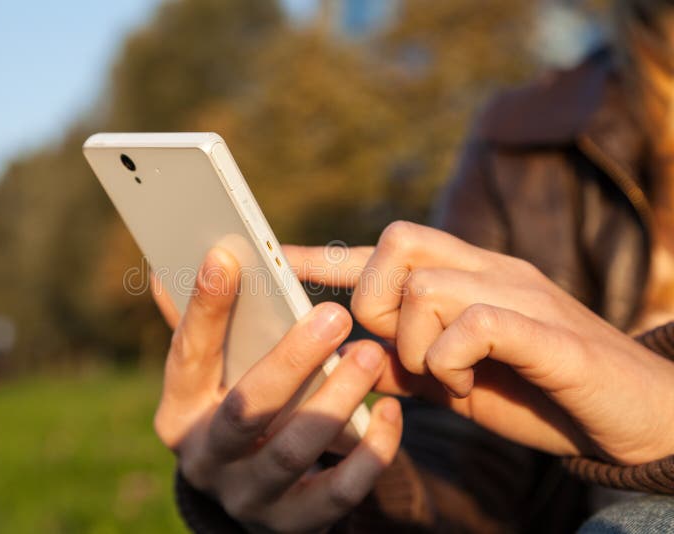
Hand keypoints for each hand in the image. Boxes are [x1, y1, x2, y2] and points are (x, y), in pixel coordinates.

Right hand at [151, 248, 402, 531]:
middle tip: (336, 315)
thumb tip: (166, 268)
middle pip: (243, 410)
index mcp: (179, 413)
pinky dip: (369, 453)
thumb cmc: (240, 410)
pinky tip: (391, 412)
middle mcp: (205, 459)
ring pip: (291, 451)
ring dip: (335, 401)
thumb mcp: (215, 377)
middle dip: (290, 361)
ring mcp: (247, 497)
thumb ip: (204, 330)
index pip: (186, 358)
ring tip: (371, 355)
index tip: (227, 256)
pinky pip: (337, 493)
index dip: (204, 308)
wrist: (257, 495)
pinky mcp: (293, 524)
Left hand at [285, 222, 673, 464]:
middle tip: (399, 349)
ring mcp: (519, 295)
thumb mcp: (461, 379)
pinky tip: (467, 382)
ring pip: (424, 285)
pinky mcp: (546, 331)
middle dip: (376, 302)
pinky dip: (451, 359)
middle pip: (397, 244)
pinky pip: (472, 322)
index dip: (329, 254)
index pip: (386, 248)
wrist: (635, 415)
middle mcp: (490, 270)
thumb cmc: (541, 392)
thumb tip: (361, 358)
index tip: (279, 256)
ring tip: (445, 377)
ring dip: (415, 343)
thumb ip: (413, 363)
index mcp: (467, 276)